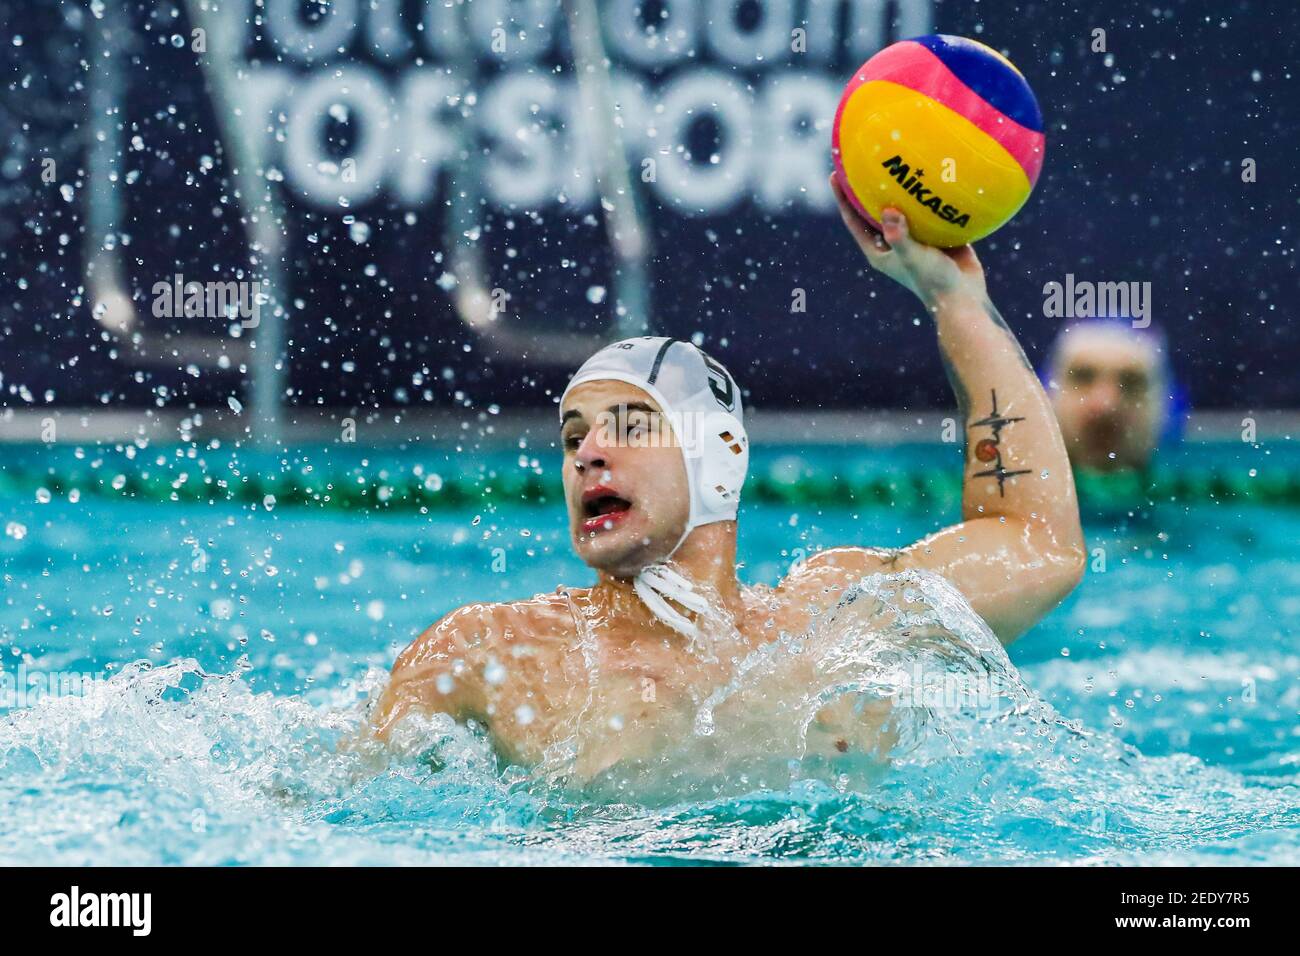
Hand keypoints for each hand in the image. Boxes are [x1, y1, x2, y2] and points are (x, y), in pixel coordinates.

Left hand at [830, 172, 986, 309]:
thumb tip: (887, 210)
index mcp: (879, 250)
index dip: (843, 197)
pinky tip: (935, 169)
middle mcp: (893, 242)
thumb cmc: (934, 282)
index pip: (854, 219)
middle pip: (874, 209)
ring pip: (904, 207)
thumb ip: (899, 236)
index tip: (836, 173)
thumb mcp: (913, 257)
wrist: (965, 297)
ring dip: (901, 186)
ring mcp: (915, 237)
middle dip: (868, 186)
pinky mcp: (937, 233)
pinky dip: (930, 193)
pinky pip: (930, 209)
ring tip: (900, 158)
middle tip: (864, 157)